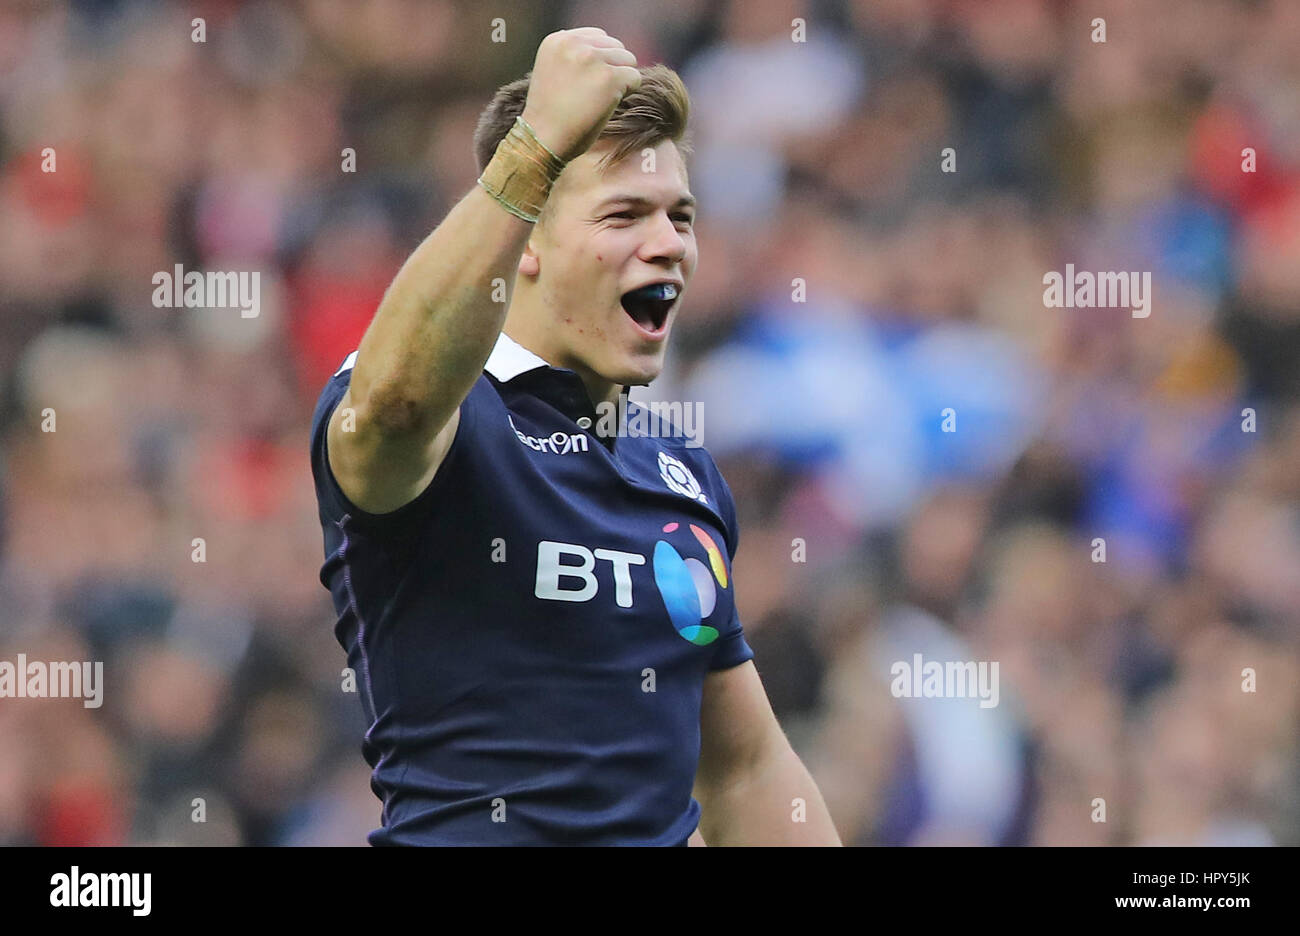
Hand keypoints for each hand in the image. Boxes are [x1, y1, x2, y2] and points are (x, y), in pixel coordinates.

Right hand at [520, 27, 640, 161]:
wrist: (542, 139)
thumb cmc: (550, 114)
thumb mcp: (553, 70)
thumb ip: (574, 55)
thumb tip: (605, 48)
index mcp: (558, 40)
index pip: (599, 37)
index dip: (600, 61)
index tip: (588, 82)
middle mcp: (574, 43)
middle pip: (616, 46)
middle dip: (612, 68)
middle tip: (595, 94)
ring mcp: (592, 59)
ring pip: (628, 60)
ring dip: (621, 80)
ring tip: (600, 99)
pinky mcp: (609, 78)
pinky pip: (635, 78)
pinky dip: (629, 92)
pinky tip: (609, 105)